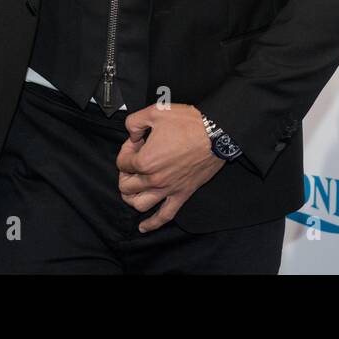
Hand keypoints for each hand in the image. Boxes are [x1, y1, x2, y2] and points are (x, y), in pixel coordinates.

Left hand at [116, 102, 225, 232]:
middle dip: (125, 173)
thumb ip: (134, 122)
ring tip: (133, 190)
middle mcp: (153, 179)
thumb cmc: (189, 123)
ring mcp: (168, 189)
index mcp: (145, 160)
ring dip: (132, 198)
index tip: (136, 142)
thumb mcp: (155, 112)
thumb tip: (132, 134)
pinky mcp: (182, 194)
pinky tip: (143, 227)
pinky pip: (164, 216)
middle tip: (133, 163)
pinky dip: (152, 224)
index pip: (122, 162)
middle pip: (126, 185)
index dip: (126, 150)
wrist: (216, 133)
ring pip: (139, 204)